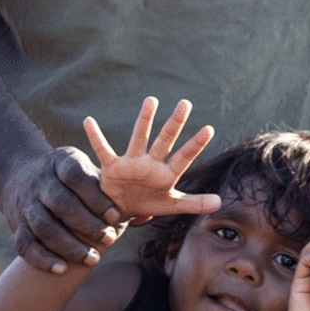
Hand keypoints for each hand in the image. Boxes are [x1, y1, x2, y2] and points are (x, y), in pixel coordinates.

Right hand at [0, 146, 122, 273]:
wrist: (20, 174)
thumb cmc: (71, 179)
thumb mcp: (88, 172)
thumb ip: (114, 191)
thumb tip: (148, 215)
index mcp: (61, 162)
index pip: (76, 178)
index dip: (96, 198)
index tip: (116, 216)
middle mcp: (40, 181)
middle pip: (60, 203)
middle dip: (86, 224)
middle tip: (110, 240)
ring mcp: (26, 203)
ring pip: (43, 225)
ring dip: (68, 245)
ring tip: (92, 259)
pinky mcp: (16, 224)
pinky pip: (24, 244)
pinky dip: (41, 258)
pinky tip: (61, 269)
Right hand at [83, 96, 220, 224]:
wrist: (122, 209)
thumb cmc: (150, 202)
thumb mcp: (172, 206)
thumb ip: (195, 203)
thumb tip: (220, 202)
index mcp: (167, 173)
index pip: (184, 157)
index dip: (195, 144)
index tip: (209, 129)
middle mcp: (151, 163)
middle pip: (165, 141)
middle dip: (175, 124)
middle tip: (186, 103)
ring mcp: (132, 162)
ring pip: (139, 138)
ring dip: (145, 121)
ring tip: (152, 101)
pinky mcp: (112, 167)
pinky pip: (103, 150)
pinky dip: (95, 137)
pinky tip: (89, 122)